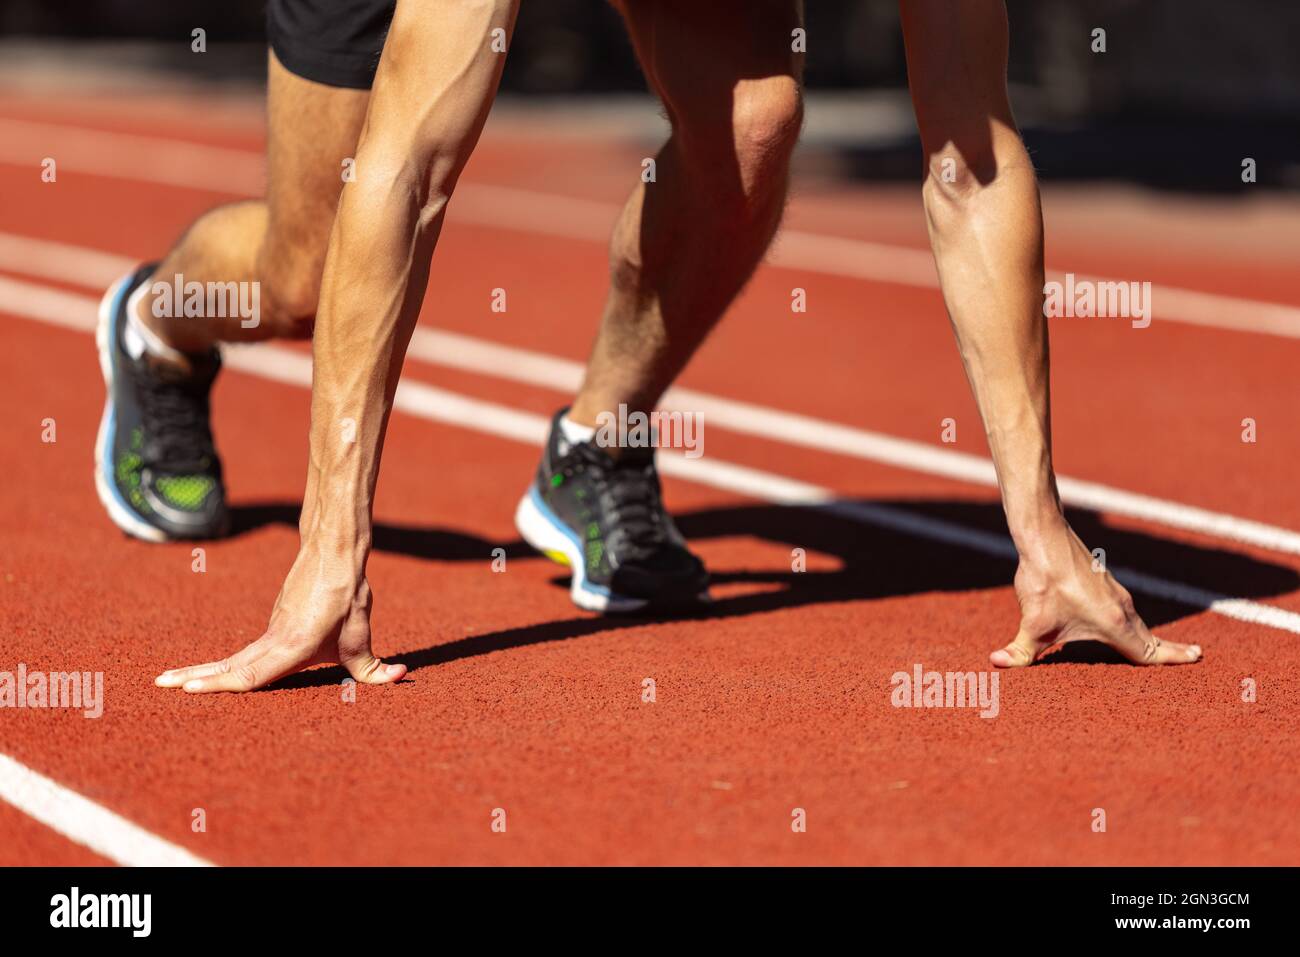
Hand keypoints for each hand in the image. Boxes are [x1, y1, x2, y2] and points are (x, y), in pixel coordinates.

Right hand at [155, 543, 406, 692]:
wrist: (334, 555)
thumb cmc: (348, 599)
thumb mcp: (363, 639)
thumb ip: (376, 668)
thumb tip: (400, 679)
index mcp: (291, 647)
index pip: (250, 672)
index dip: (219, 683)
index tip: (188, 687)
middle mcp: (273, 640)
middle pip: (228, 665)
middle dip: (194, 676)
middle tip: (159, 684)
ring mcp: (269, 631)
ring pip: (232, 657)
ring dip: (201, 669)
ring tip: (167, 680)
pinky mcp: (272, 625)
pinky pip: (245, 651)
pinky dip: (222, 664)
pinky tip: (207, 673)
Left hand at [992, 525, 1202, 666]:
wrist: (1044, 538)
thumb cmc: (1044, 582)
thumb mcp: (1031, 624)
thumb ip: (1018, 652)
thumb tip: (997, 663)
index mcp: (1115, 623)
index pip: (1148, 651)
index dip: (1171, 658)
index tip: (1196, 658)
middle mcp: (1122, 607)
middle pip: (1148, 636)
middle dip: (1167, 648)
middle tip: (1192, 655)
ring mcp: (1113, 592)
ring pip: (1135, 619)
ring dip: (1147, 633)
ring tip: (1157, 645)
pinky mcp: (1101, 581)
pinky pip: (1122, 607)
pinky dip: (1129, 618)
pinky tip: (1118, 621)